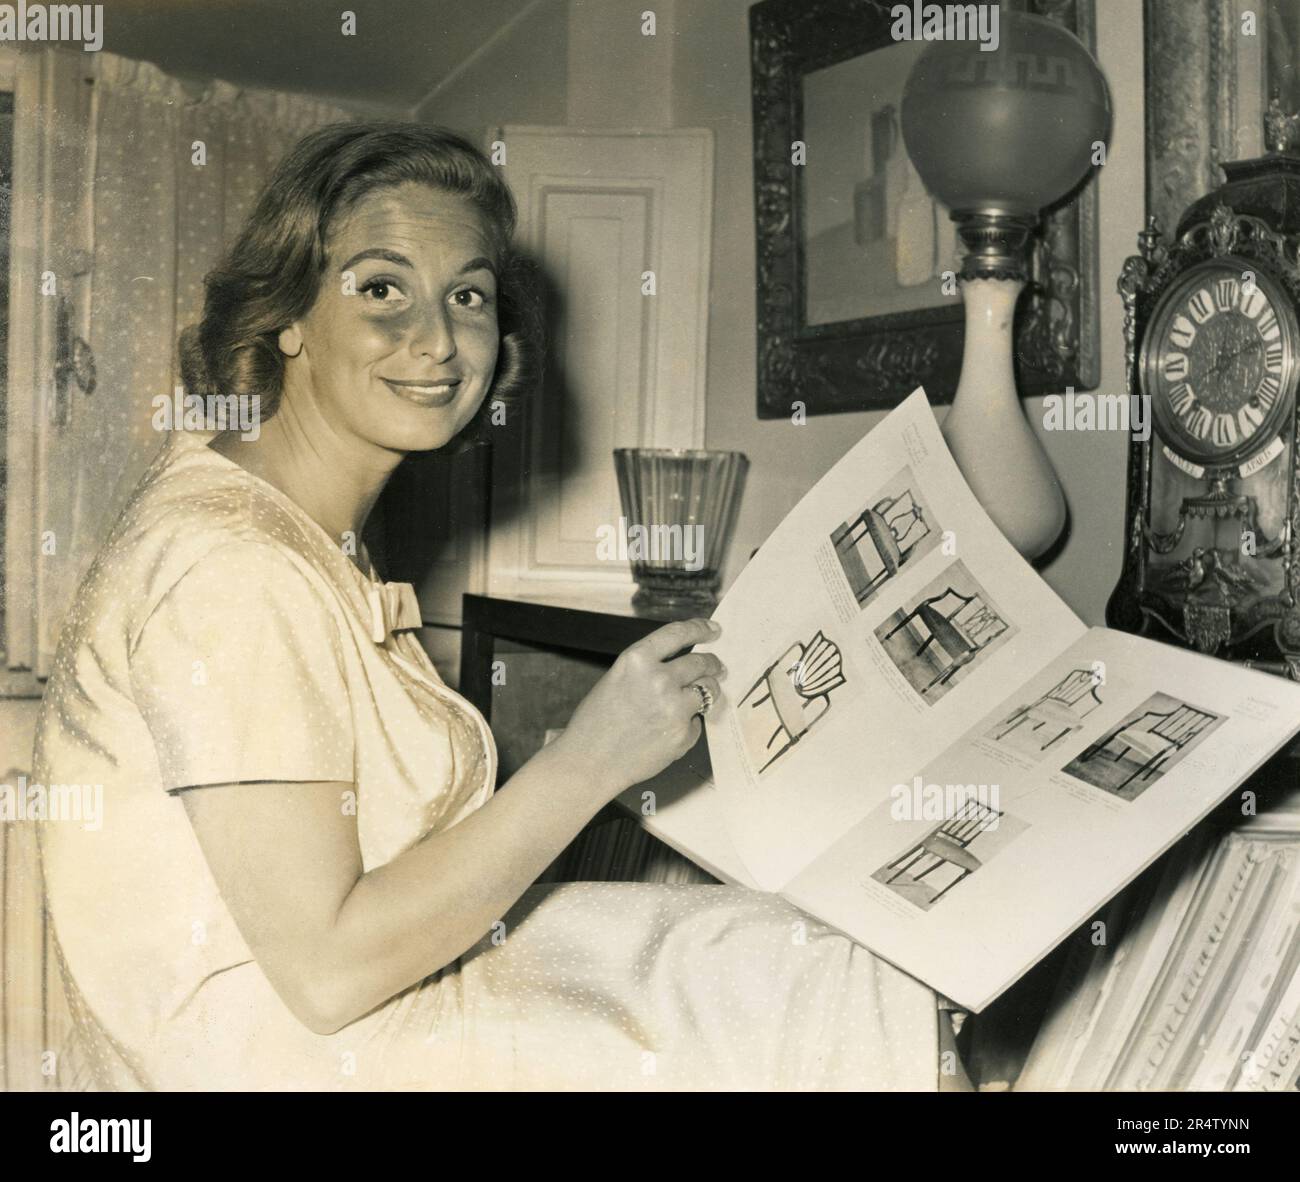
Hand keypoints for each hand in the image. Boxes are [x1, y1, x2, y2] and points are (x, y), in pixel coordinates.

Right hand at [554, 617, 724, 799]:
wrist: (590, 762)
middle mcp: (659, 680)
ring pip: (708, 690)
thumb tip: (683, 666)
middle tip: (717, 666)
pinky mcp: (683, 734)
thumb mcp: (617, 678)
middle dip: (713, 663)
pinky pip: (697, 723)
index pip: (679, 634)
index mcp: (637, 660)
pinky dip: (688, 724)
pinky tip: (667, 731)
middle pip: (702, 662)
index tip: (714, 630)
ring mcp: (674, 709)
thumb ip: (649, 668)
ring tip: (697, 698)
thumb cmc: (597, 721)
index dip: (700, 628)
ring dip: (708, 691)